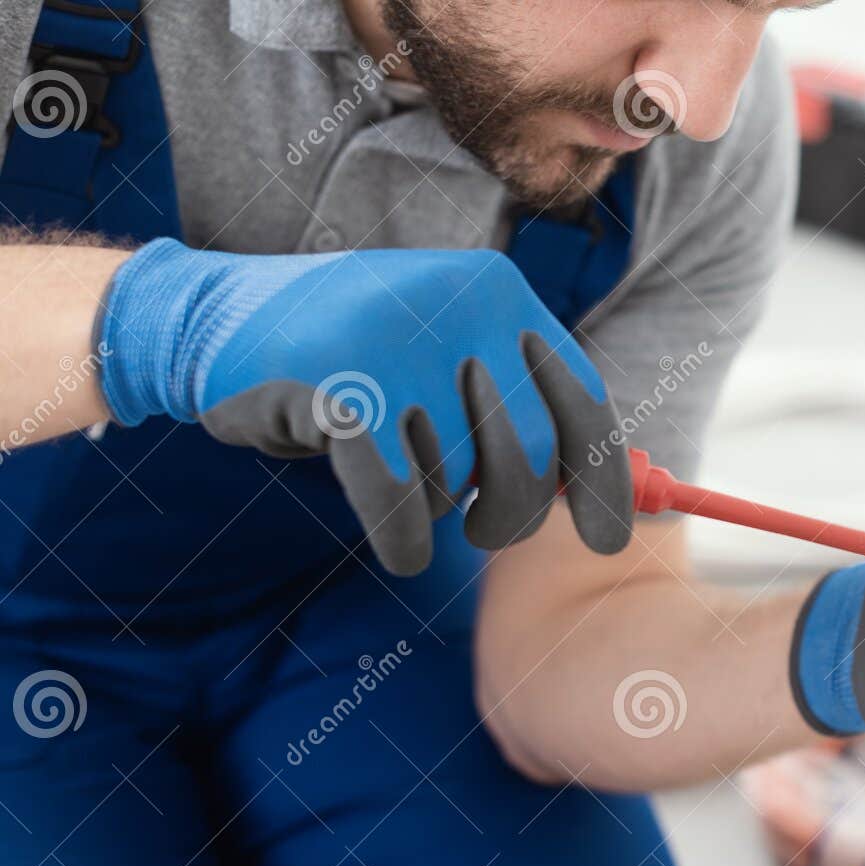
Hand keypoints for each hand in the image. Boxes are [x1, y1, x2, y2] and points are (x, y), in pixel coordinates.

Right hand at [95, 238, 631, 573]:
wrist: (213, 319)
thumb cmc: (355, 357)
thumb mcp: (447, 355)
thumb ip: (522, 406)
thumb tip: (619, 492)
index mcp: (500, 292)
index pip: (584, 401)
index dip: (602, 483)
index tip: (607, 542)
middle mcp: (459, 304)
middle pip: (532, 457)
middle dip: (510, 513)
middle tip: (481, 524)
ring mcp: (399, 340)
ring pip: (460, 483)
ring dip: (431, 503)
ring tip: (388, 458)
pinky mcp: (342, 387)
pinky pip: (403, 506)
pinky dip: (402, 539)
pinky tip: (391, 534)